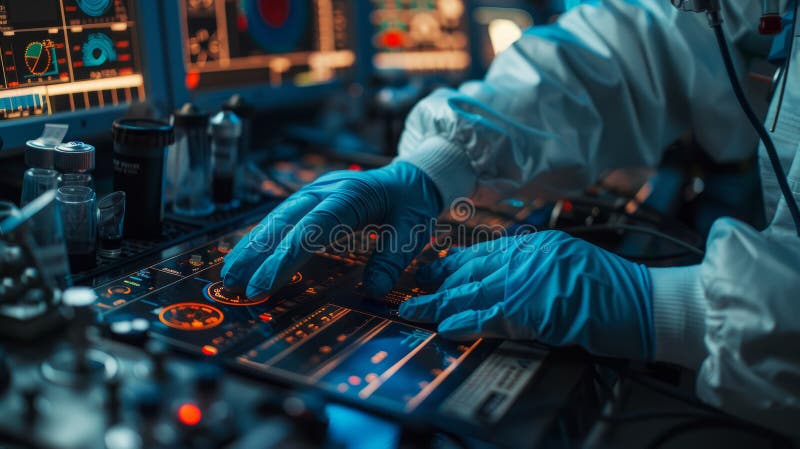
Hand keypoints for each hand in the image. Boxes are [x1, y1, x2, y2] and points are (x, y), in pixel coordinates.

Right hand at [221, 162, 441, 297]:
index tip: (265, 284)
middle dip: (256, 254)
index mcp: (351, 195)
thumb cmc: (410, 202)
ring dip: (251, 247)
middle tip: (234, 284)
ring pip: (276, 219)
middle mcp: (325, 190)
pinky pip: (280, 219)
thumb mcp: (412, 228)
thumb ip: (394, 258)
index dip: (285, 257)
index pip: (312, 228)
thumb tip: (374, 290)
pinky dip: (260, 239)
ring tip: (229, 276)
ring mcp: (313, 193)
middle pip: (284, 222)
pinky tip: (243, 258)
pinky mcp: (308, 200)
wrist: (409, 177)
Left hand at [399, 231, 654, 359]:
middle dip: (437, 280)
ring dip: (439, 303)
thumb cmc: (612, 291)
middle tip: (409, 287)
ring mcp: (532, 279)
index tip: (429, 268)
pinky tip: (446, 327)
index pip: (483, 252)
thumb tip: (499, 280)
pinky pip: (493, 315)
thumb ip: (532, 268)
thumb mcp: (566, 266)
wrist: (647, 303)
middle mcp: (529, 256)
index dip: (452, 263)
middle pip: (471, 269)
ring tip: (412, 310)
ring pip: (473, 291)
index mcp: (535, 245)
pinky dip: (467, 322)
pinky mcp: (538, 307)